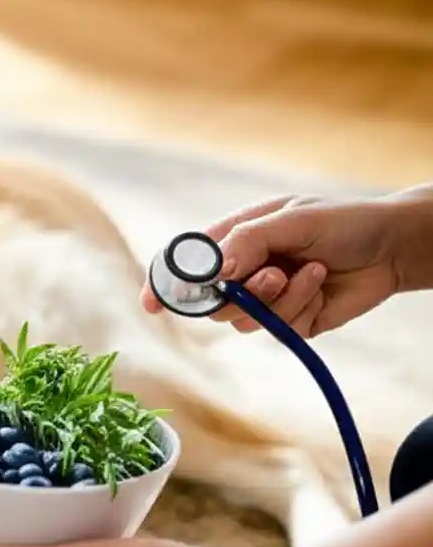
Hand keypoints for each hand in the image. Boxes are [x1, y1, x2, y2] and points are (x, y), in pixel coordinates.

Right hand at [140, 194, 407, 337]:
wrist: (393, 247)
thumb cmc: (342, 221)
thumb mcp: (290, 219)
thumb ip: (247, 242)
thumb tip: (213, 273)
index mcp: (234, 240)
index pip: (186, 265)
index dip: (165, 284)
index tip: (153, 304)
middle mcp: (243, 272)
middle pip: (208, 301)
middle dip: (236, 293)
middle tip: (270, 274)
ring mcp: (265, 299)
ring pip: (240, 319)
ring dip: (273, 298)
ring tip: (304, 272)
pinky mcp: (290, 321)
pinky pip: (277, 327)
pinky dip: (299, 304)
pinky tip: (319, 281)